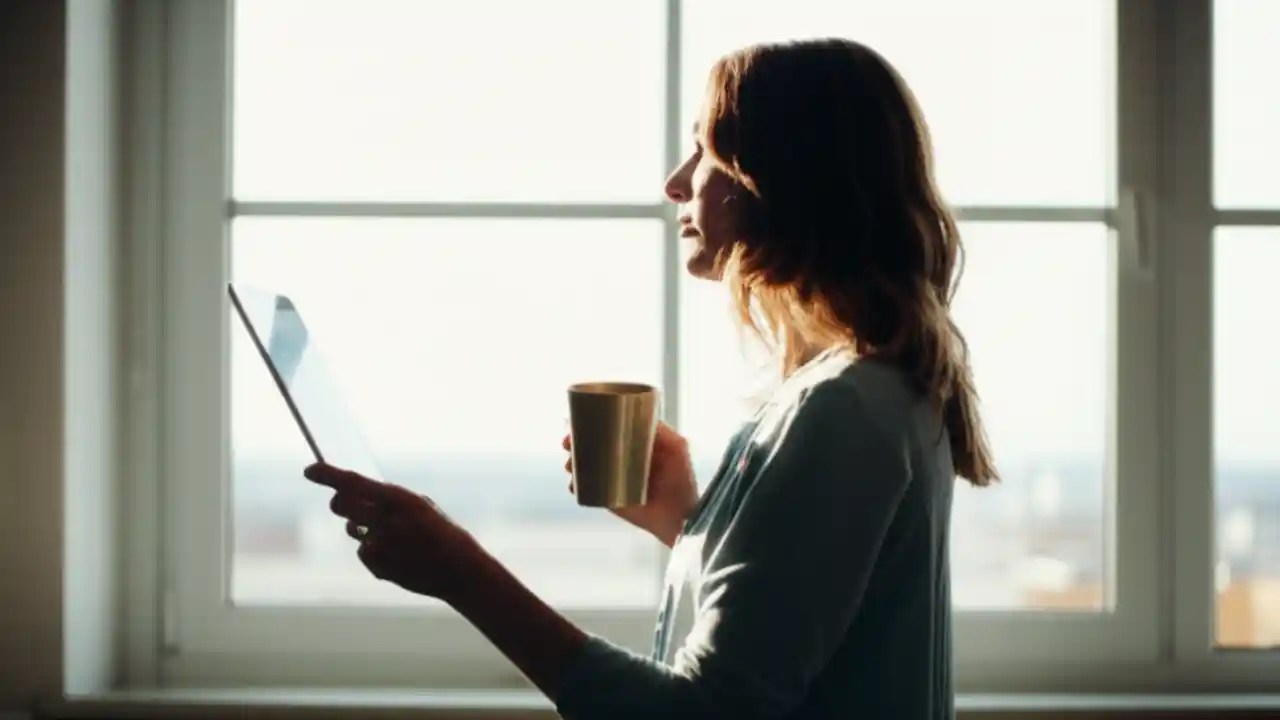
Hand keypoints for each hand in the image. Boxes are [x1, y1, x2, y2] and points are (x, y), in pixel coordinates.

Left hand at [304, 463, 481, 601]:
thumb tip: (357, 496)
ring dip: (362, 527)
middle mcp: (383, 521)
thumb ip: (389, 501)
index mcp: (397, 499)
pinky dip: (374, 550)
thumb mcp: (420, 506)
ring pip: (352, 530)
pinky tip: (398, 555)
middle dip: (339, 501)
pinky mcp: (375, 567)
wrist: (459, 571)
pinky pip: (363, 551)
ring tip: (392, 534)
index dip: (326, 475)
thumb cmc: (442, 532)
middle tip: (343, 501)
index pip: (351, 482)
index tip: (310, 470)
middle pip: (340, 506)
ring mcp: (378, 546)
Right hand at [562, 421, 697, 546]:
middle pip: (592, 447)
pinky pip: (587, 490)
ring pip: (585, 468)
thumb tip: (641, 413)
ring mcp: (614, 480)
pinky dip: (577, 486)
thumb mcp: (677, 447)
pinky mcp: (608, 499)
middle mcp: (622, 461)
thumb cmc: (682, 480)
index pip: (608, 430)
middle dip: (575, 443)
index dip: (591, 425)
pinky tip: (574, 483)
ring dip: (572, 463)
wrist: (679, 518)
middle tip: (567, 443)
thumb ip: (662, 431)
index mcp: (635, 445)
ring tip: (569, 464)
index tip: (578, 422)